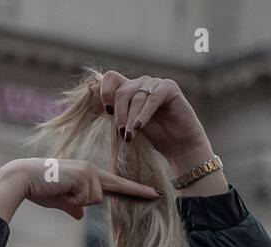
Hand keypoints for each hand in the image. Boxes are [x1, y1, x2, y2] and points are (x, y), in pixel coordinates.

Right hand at [0, 158, 159, 222]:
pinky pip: (84, 198)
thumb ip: (73, 206)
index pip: (117, 184)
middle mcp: (92, 169)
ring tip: (58, 191)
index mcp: (88, 173)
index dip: (136, 190)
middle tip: (107, 192)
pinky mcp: (84, 175)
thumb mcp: (59, 200)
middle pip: (103, 194)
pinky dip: (70, 199)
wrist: (23, 178)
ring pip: (93, 199)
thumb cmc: (38, 189)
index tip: (155, 194)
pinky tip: (59, 189)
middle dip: (91, 197)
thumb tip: (80, 216)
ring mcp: (89, 171)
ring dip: (74, 201)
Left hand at [96, 72, 211, 175]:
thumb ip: (115, 112)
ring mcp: (156, 83)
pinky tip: (139, 127)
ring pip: (136, 96)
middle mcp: (142, 83)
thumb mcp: (127, 123)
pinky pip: (152, 99)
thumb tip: (94, 101)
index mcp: (129, 88)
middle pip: (121, 91)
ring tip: (129, 136)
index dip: (105, 92)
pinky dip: (143, 114)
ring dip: (130, 118)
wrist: (177, 144)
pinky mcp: (169, 88)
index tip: (107, 112)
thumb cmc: (151, 135)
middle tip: (121, 133)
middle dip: (119, 114)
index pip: (110, 79)